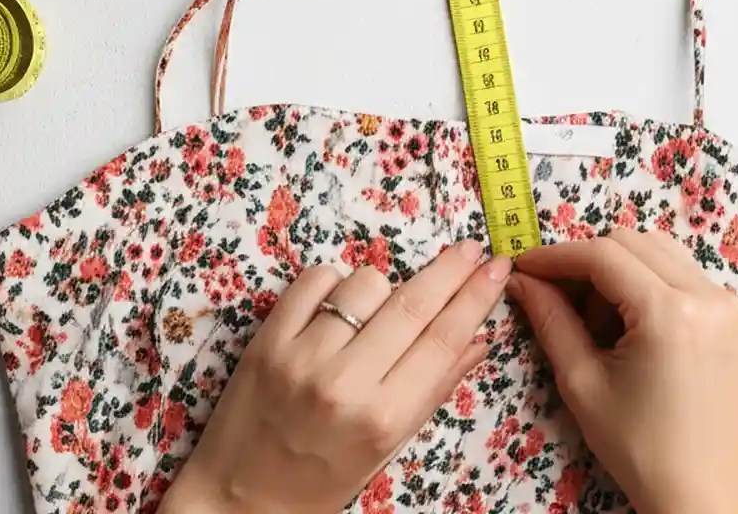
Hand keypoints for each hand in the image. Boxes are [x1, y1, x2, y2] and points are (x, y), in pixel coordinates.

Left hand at [160, 240, 511, 513]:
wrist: (239, 499)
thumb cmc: (322, 480)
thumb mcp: (388, 448)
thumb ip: (433, 389)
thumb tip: (480, 338)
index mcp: (384, 417)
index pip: (443, 340)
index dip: (476, 297)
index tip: (498, 268)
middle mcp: (346, 382)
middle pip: (412, 304)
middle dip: (451, 269)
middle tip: (472, 248)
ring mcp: (302, 356)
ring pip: (365, 283)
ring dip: (382, 287)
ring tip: (377, 312)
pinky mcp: (266, 339)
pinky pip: (315, 281)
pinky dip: (334, 283)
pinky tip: (337, 304)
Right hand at [509, 230, 737, 513]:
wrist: (703, 493)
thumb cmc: (638, 447)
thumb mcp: (582, 383)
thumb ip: (551, 321)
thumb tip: (520, 280)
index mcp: (670, 313)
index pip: (603, 255)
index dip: (557, 255)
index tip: (524, 267)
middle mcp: (708, 295)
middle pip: (633, 241)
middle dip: (588, 261)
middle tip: (559, 300)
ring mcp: (729, 303)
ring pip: (660, 251)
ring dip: (620, 268)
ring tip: (598, 320)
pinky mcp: (736, 316)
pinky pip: (684, 275)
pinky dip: (649, 283)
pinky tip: (631, 326)